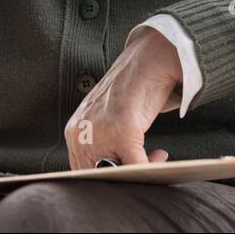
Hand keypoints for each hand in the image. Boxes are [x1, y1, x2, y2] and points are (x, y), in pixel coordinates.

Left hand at [64, 27, 180, 168]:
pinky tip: (160, 156)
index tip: (129, 171)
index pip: (83, 170)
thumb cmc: (132, 87)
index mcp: (74, 130)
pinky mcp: (122, 130)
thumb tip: (114, 172)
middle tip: (147, 166)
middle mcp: (81, 132)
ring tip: (155, 158)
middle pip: (98, 174)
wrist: (148, 58)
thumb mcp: (106, 118)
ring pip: (117, 172)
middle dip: (126, 175)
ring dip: (140, 170)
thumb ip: (101, 144)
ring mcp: (100, 131)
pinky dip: (149, 166)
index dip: (110, 175)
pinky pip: (135, 163)